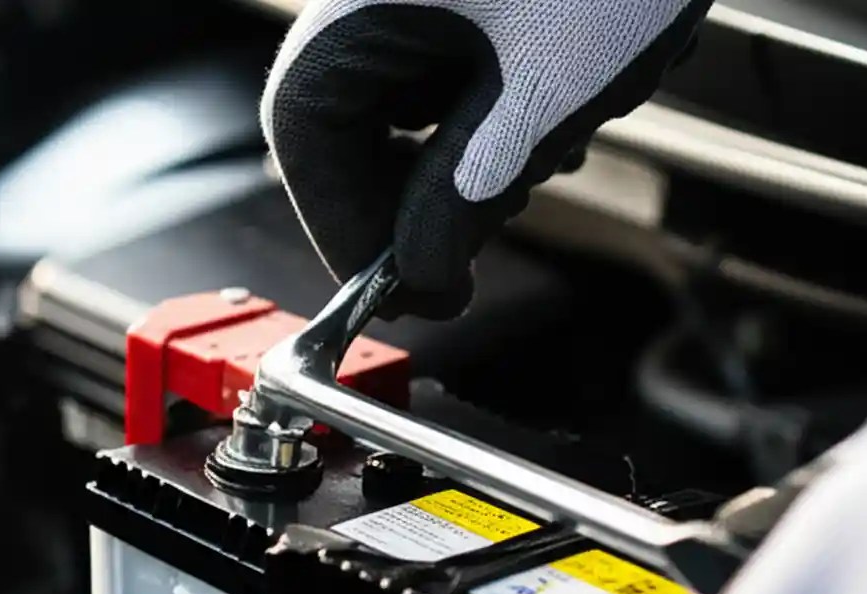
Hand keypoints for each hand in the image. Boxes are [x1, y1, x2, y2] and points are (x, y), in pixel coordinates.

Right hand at [261, 0, 711, 317]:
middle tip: (469, 257)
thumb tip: (422, 275)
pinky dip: (491, 115)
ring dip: (463, 160)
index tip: (402, 292)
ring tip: (547, 158)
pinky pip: (446, 73)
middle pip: (347, 124)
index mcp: (360, 4)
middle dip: (412, 198)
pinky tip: (559, 113)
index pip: (306, 133)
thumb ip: (470, 191)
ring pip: (403, 107)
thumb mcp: (546, 91)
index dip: (346, 227)